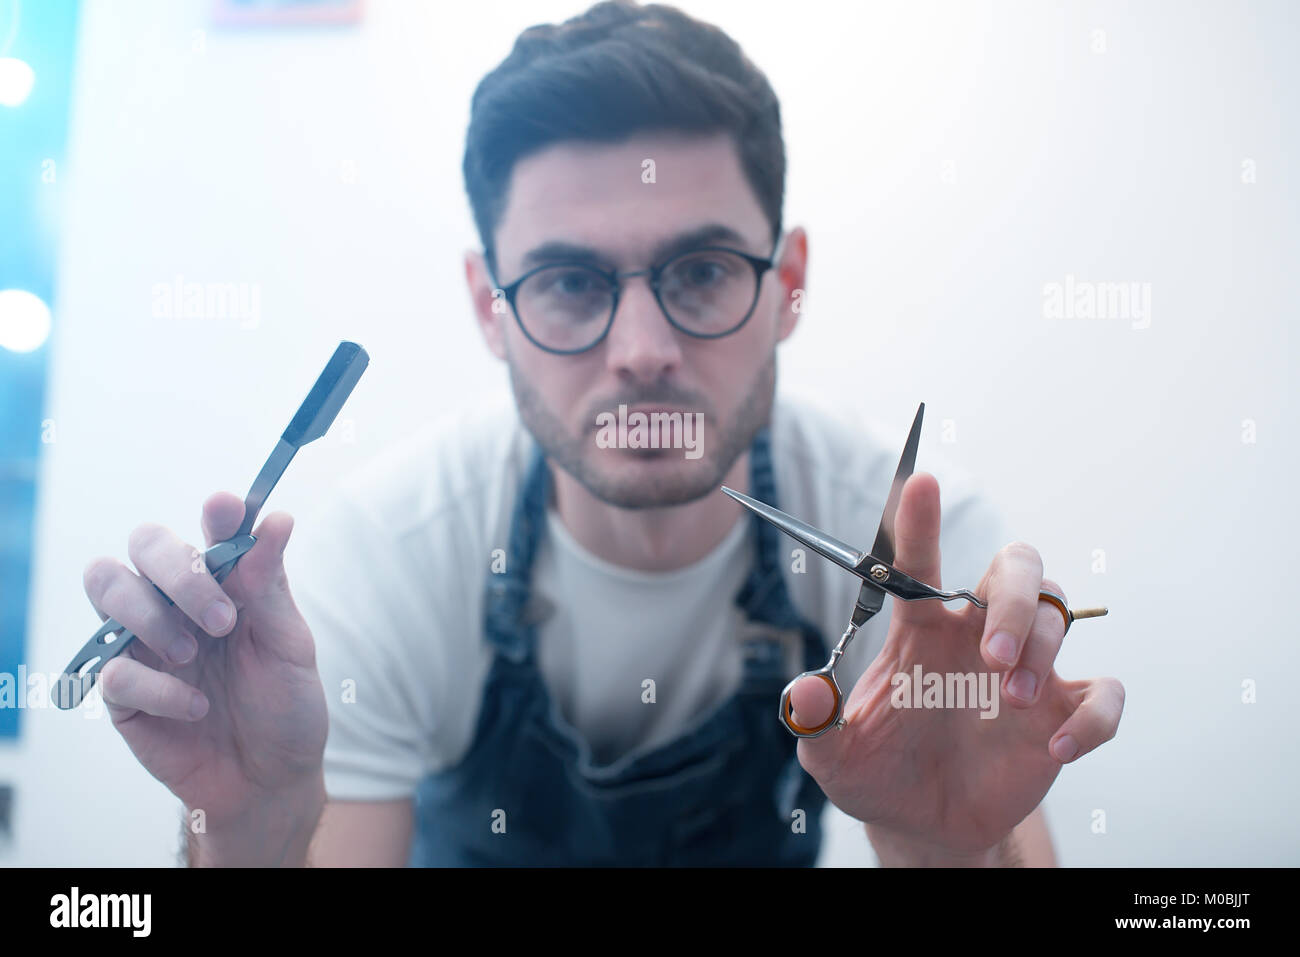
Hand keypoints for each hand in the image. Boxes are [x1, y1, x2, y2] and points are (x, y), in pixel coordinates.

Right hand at [82, 493, 328, 850]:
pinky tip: (196, 708)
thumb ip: (270, 586)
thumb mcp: (290, 645)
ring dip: (149, 614)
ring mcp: (144, 642)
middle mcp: (178, 603)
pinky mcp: (123, 691)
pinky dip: (158, 688)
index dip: (217, 515)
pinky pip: (114, 670)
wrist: (272, 778)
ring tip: (192, 653)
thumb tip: (277, 519)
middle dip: (177, 571)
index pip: (211, 531)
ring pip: (106, 585)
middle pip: (144, 544)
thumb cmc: (285, 705)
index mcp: (225, 584)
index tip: (226, 509)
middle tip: (220, 618)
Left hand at [787, 472, 1123, 859]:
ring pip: (1062, 615)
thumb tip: (803, 694)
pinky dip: (1095, 716)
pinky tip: (1058, 746)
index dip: (920, 522)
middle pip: (1018, 568)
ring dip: (1042, 651)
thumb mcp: (833, 756)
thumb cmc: (876, 772)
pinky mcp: (1061, 712)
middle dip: (1015, 600)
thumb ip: (815, 723)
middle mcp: (976, 635)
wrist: (922, 824)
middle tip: (991, 654)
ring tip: (1008, 700)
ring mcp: (1025, 670)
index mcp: (920, 630)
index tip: (920, 482)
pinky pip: (1104, 692)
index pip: (919, 563)